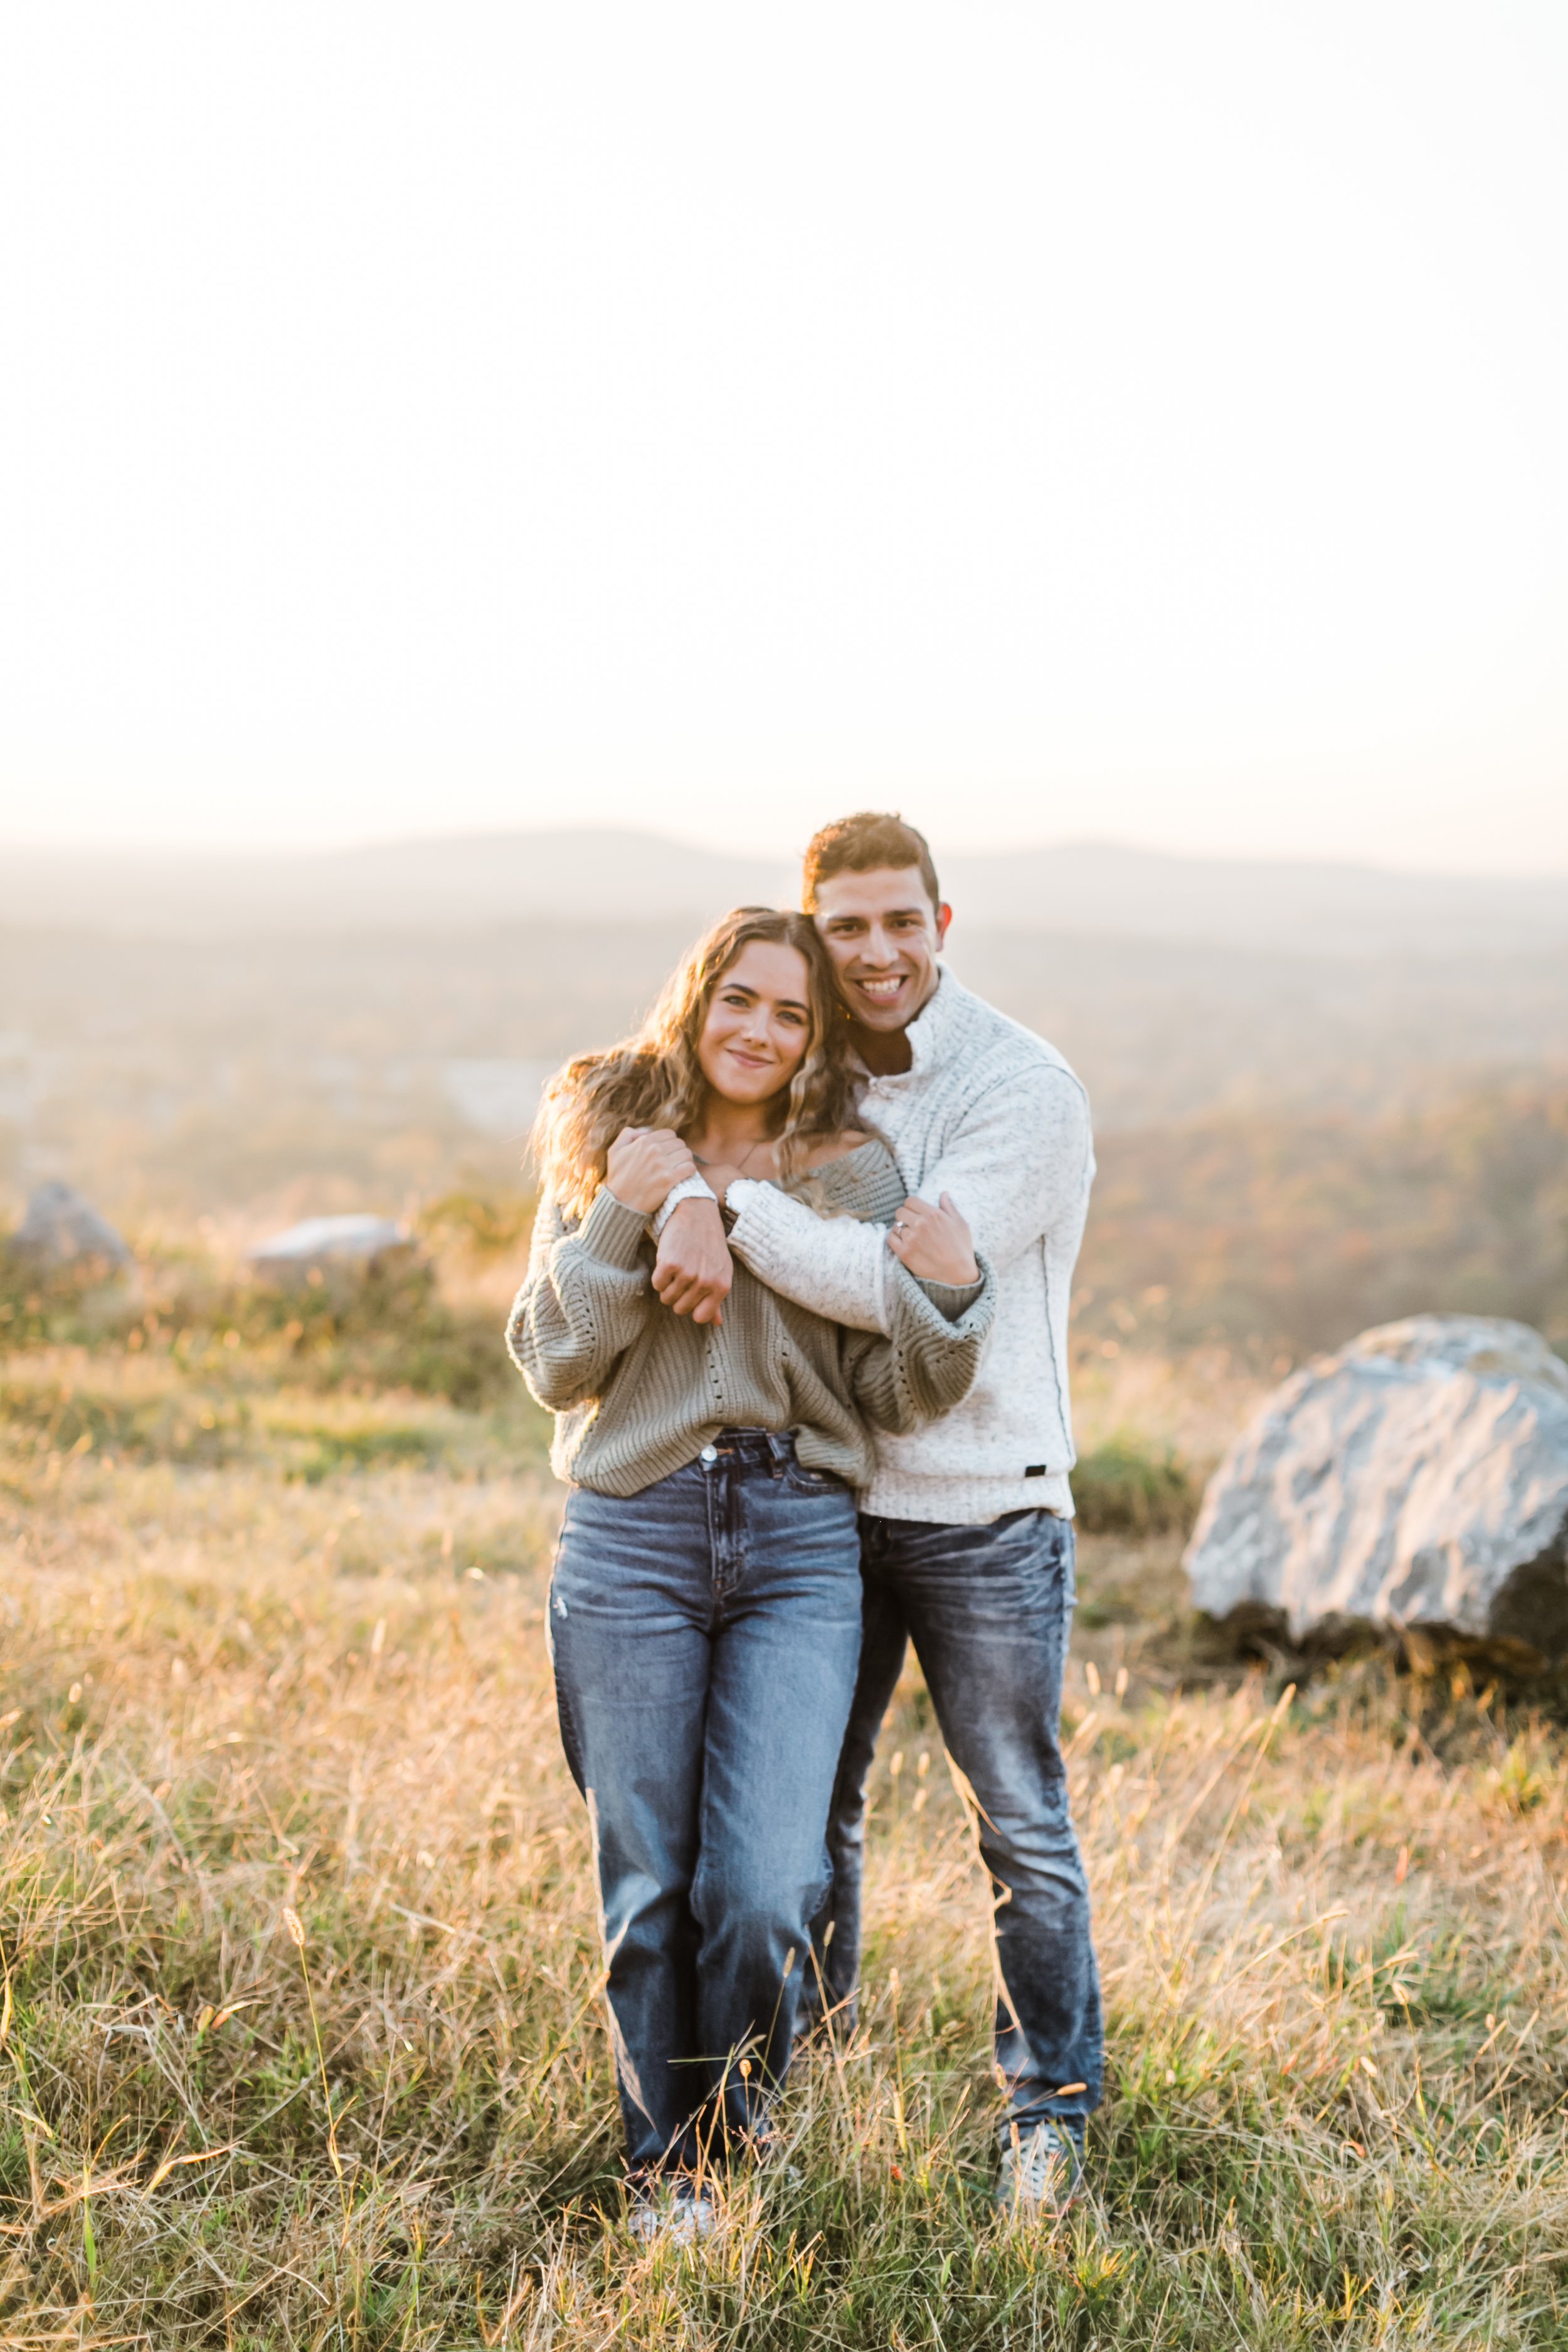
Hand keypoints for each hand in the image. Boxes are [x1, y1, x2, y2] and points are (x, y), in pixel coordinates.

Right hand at [604, 1126, 696, 1215]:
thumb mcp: (614, 1151)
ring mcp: (663, 1165)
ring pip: (687, 1154)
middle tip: (673, 1160)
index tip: (667, 1151)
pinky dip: (689, 1170)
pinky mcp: (670, 1179)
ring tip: (679, 1167)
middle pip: (680, 1143)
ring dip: (685, 1160)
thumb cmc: (618, 1178)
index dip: (669, 1142)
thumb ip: (628, 1134)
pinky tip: (683, 1175)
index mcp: (644, 1142)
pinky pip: (690, 1167)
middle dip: (678, 1151)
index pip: (669, 1134)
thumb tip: (647, 1131)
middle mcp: (655, 1151)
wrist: (621, 1203)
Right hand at [652, 1197, 733, 1324]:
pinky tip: (667, 1261)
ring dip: (667, 1287)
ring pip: (667, 1299)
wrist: (697, 1213)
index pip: (701, 1318)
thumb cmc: (709, 1243)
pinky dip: (658, 1276)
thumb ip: (717, 1298)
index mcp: (721, 1287)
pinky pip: (657, 1285)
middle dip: (677, 1297)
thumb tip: (717, 1323)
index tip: (690, 1295)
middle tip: (681, 1277)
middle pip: (680, 1309)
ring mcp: (688, 1274)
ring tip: (675, 1268)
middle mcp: (706, 1282)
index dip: (692, 1308)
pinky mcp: (669, 1264)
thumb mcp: (720, 1270)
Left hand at [886, 1193, 977, 1285]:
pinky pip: (890, 1238)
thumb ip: (949, 1206)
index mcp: (933, 1214)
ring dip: (901, 1229)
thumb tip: (943, 1193)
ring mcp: (911, 1239)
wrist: (958, 1274)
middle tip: (912, 1224)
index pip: (910, 1200)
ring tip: (911, 1236)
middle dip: (905, 1216)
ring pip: (895, 1226)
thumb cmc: (961, 1248)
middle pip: (900, 1211)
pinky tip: (903, 1242)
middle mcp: (920, 1224)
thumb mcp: (960, 1223)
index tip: (916, 1213)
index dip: (912, 1206)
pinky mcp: (904, 1253)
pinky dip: (894, 1238)